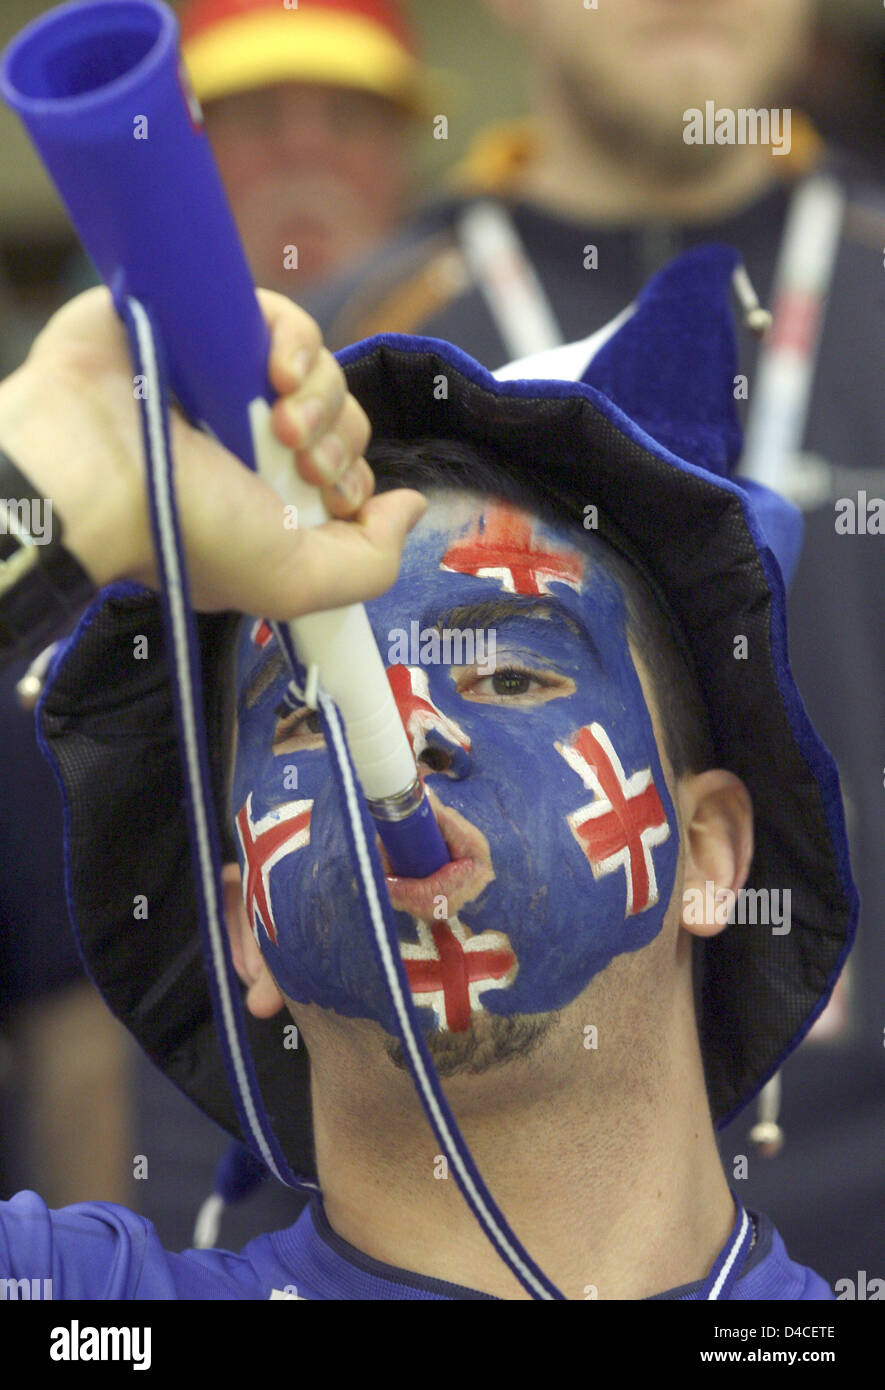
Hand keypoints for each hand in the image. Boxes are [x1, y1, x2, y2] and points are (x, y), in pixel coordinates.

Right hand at [0, 287, 424, 614]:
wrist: (98, 471)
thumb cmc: (186, 532)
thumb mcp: (293, 582)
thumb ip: (368, 562)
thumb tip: (412, 508)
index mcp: (267, 500)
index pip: (345, 474)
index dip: (354, 480)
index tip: (330, 496)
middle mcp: (251, 441)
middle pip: (341, 421)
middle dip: (338, 442)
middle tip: (302, 462)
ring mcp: (230, 382)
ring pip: (320, 368)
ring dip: (321, 396)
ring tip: (284, 421)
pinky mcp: (211, 326)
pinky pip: (282, 317)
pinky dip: (297, 339)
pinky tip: (278, 369)